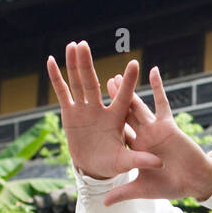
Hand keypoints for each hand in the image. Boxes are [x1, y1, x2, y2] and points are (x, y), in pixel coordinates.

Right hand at [46, 41, 164, 180]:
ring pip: (78, 82)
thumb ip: (140, 160)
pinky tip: (52, 60)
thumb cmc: (112, 164)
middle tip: (85, 44)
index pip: (124, 97)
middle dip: (88, 65)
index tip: (134, 63)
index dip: (128, 82)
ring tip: (72, 45)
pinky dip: (56, 77)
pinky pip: (62, 92)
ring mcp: (84, 109)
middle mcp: (100, 109)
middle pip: (93, 83)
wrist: (94, 168)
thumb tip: (160, 164)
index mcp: (116, 118)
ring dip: (75, 65)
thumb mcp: (126, 162)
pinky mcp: (70, 113)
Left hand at [98, 64, 211, 205]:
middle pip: (124, 114)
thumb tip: (103, 203)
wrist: (195, 182)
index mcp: (136, 149)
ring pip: (138, 105)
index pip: (117, 133)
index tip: (92, 113)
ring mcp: (155, 129)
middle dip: (113, 100)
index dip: (104, 122)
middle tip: (99, 83)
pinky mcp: (168, 125)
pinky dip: (158, 87)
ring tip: (115, 74)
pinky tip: (153, 70)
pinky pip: (162, 102)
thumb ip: (122, 193)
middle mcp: (144, 136)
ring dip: (128, 89)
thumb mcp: (141, 189)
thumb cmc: (171, 186)